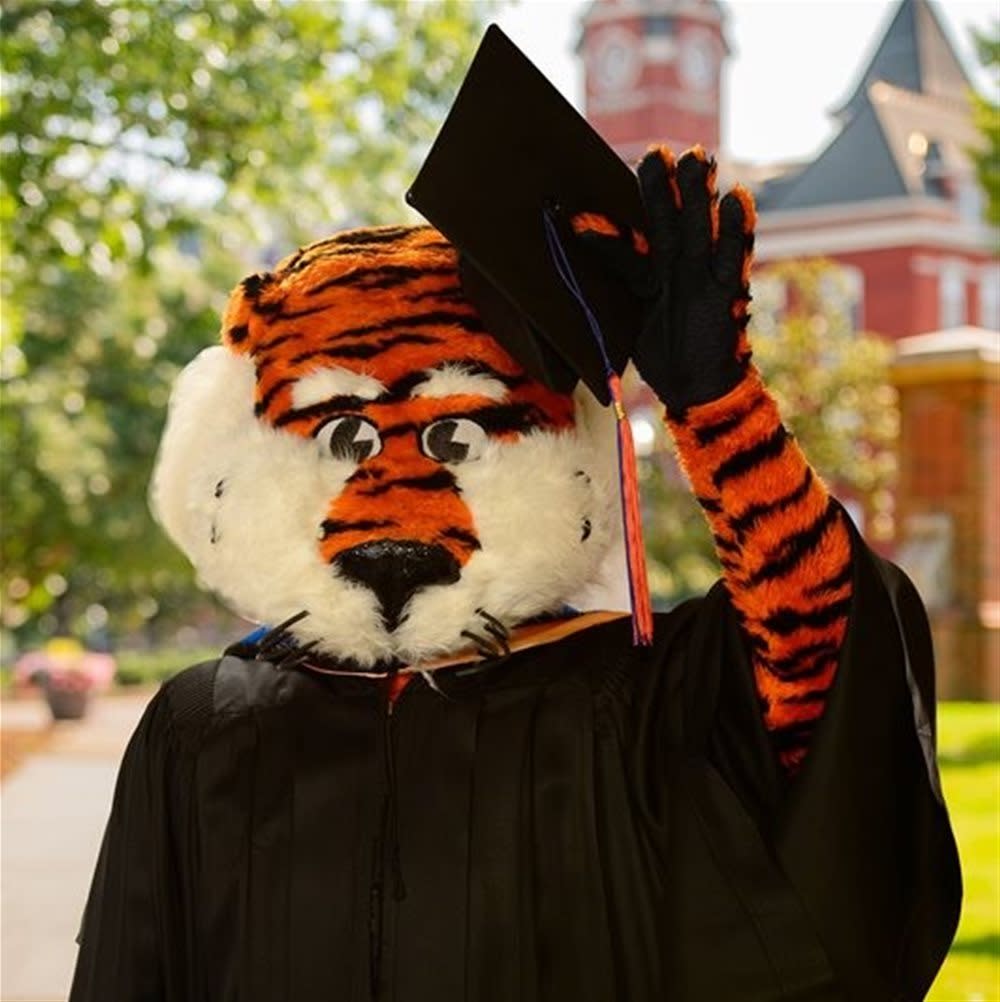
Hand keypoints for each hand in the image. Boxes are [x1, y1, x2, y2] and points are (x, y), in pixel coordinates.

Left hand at [573, 146, 755, 413]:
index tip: (581, 216)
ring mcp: (701, 277)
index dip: (610, 229)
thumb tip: (574, 268)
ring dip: (697, 195)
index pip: (628, 245)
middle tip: (658, 152)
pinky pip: (731, 258)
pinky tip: (736, 198)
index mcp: (647, 277)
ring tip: (696, 158)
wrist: (698, 387)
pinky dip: (734, 230)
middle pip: (667, 222)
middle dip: (663, 189)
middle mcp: (674, 269)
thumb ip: (611, 295)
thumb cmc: (661, 357)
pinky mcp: (726, 292)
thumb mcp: (627, 325)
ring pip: (697, 230)